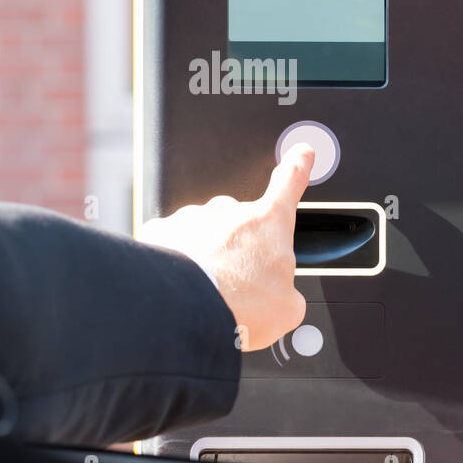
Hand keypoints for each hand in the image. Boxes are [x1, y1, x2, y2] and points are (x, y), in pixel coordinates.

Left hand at [137, 144, 314, 350]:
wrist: (188, 309)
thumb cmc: (239, 304)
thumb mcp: (287, 308)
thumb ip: (287, 293)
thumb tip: (281, 299)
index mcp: (267, 222)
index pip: (288, 184)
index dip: (296, 167)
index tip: (301, 153)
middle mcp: (229, 212)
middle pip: (239, 224)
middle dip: (238, 250)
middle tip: (236, 286)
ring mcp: (193, 219)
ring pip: (203, 235)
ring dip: (206, 259)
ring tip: (207, 294)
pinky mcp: (161, 232)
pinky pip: (172, 245)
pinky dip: (176, 265)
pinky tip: (182, 288)